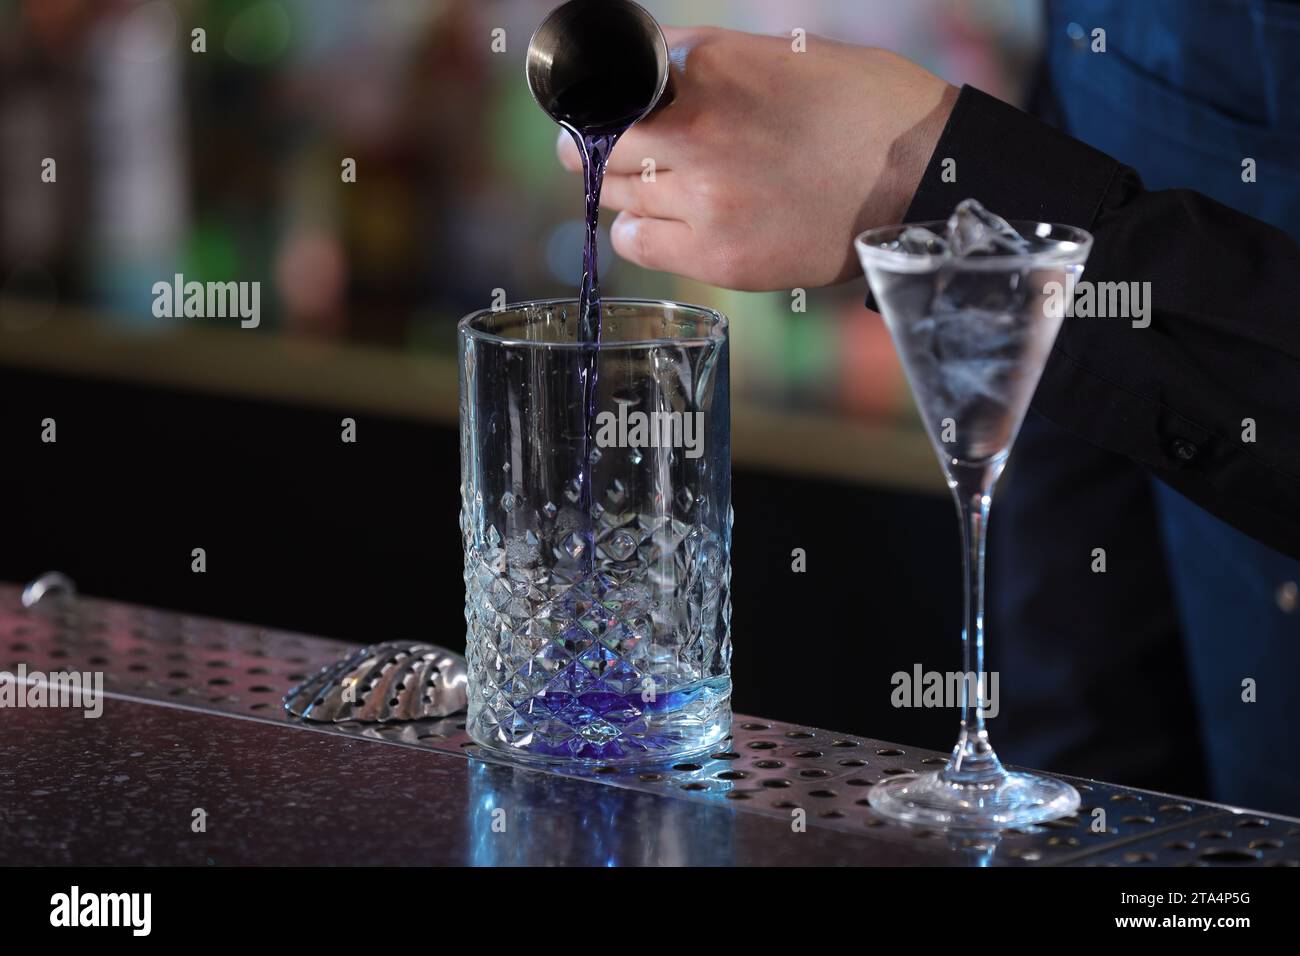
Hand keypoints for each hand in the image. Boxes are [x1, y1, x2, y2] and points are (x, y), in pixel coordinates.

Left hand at [557, 26, 957, 290]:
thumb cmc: (861, 108)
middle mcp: (697, 132)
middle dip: (599, 149)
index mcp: (710, 68)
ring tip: (669, 191)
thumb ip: (703, 63)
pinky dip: (641, 233)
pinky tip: (673, 225)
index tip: (606, 114)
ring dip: (628, 192)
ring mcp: (706, 199)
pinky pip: (636, 243)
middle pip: (596, 147)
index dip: (603, 103)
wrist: (923, 174)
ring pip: (613, 198)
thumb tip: (642, 68)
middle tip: (620, 155)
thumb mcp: (780, 55)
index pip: (613, 84)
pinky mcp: (719, 256)